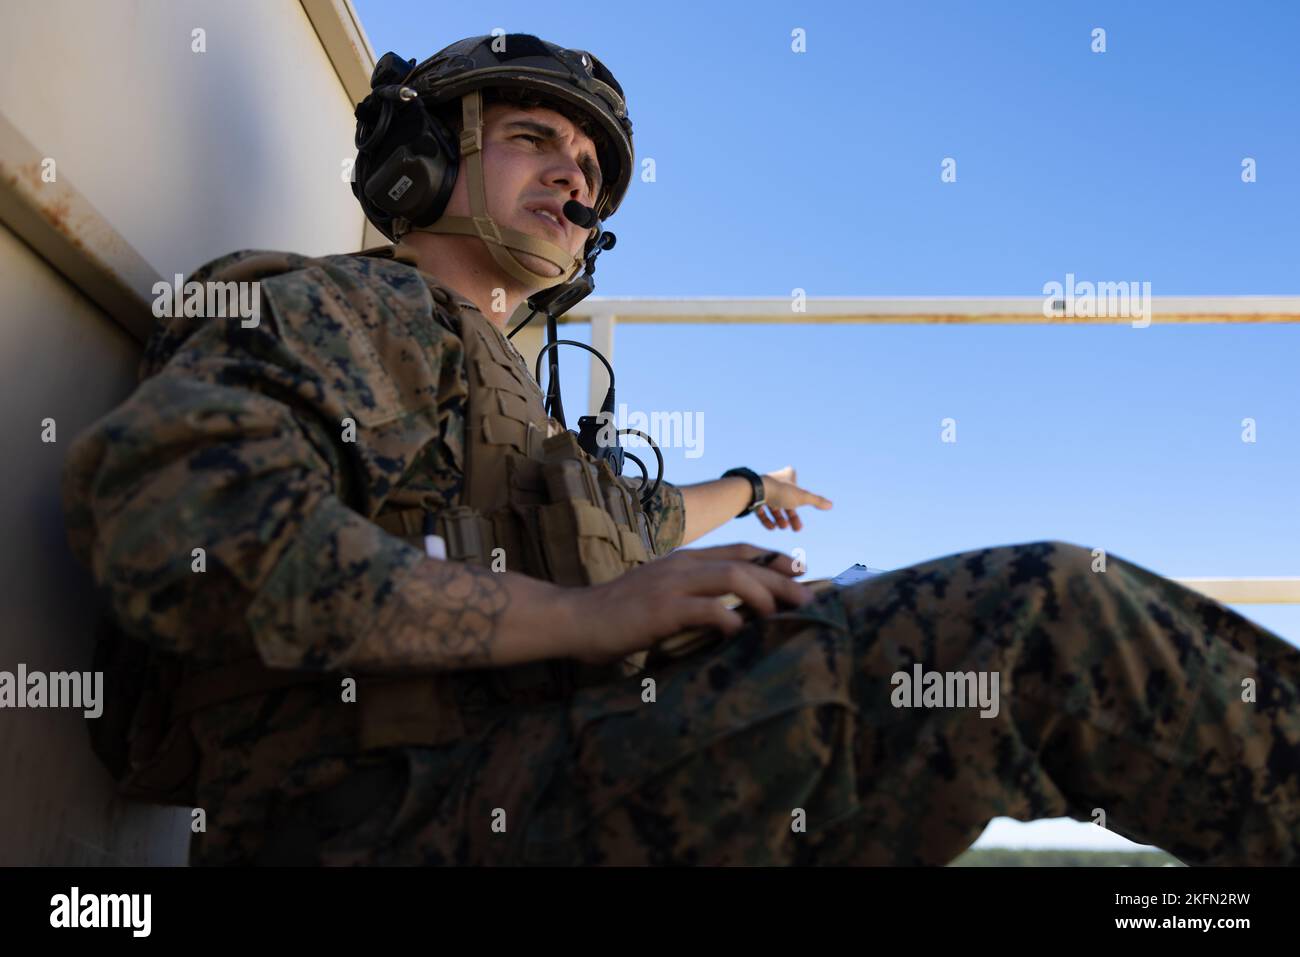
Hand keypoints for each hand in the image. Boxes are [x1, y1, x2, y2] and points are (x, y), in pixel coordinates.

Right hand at [564, 544, 814, 665]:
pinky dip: (730, 620)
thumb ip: (690, 598)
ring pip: (732, 578)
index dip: (774, 560)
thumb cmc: (617, 615)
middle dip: (782, 579)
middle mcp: (682, 566)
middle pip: (744, 563)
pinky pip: (707, 610)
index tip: (800, 573)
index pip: (739, 551)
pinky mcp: (662, 609)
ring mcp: (672, 585)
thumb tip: (728, 617)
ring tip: (784, 615)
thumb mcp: (659, 596)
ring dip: (764, 596)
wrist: (575, 618)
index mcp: (684, 561)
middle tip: (808, 599)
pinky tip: (742, 634)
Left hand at [755, 466, 832, 530]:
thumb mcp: (802, 497)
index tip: (800, 498)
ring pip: (774, 506)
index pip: (794, 477)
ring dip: (780, 519)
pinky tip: (772, 528)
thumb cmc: (779, 491)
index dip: (798, 488)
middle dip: (792, 515)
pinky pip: (761, 511)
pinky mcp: (752, 499)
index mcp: (786, 476)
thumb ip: (816, 501)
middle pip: (786, 499)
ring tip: (783, 527)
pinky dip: (767, 520)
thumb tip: (831, 505)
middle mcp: (774, 481)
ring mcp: (762, 490)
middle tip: (797, 529)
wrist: (754, 491)